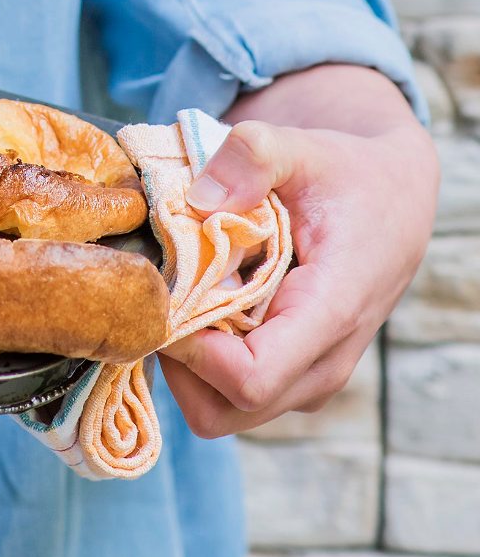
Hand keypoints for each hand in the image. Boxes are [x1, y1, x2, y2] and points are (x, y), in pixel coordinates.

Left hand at [159, 69, 438, 437]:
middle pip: (221, 410)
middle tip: (164, 289)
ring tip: (185, 288)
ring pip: (220, 408)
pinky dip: (202, 356)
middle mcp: (321, 363)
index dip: (190, 350)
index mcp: (331, 313)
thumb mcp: (303, 146)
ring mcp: (307, 375)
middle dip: (177, 358)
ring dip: (186, 358)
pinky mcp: (293, 372)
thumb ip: (252, 157)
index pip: (249, 379)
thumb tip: (198, 199)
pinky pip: (229, 391)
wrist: (392, 199)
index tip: (165, 292)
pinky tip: (203, 296)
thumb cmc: (348, 175)